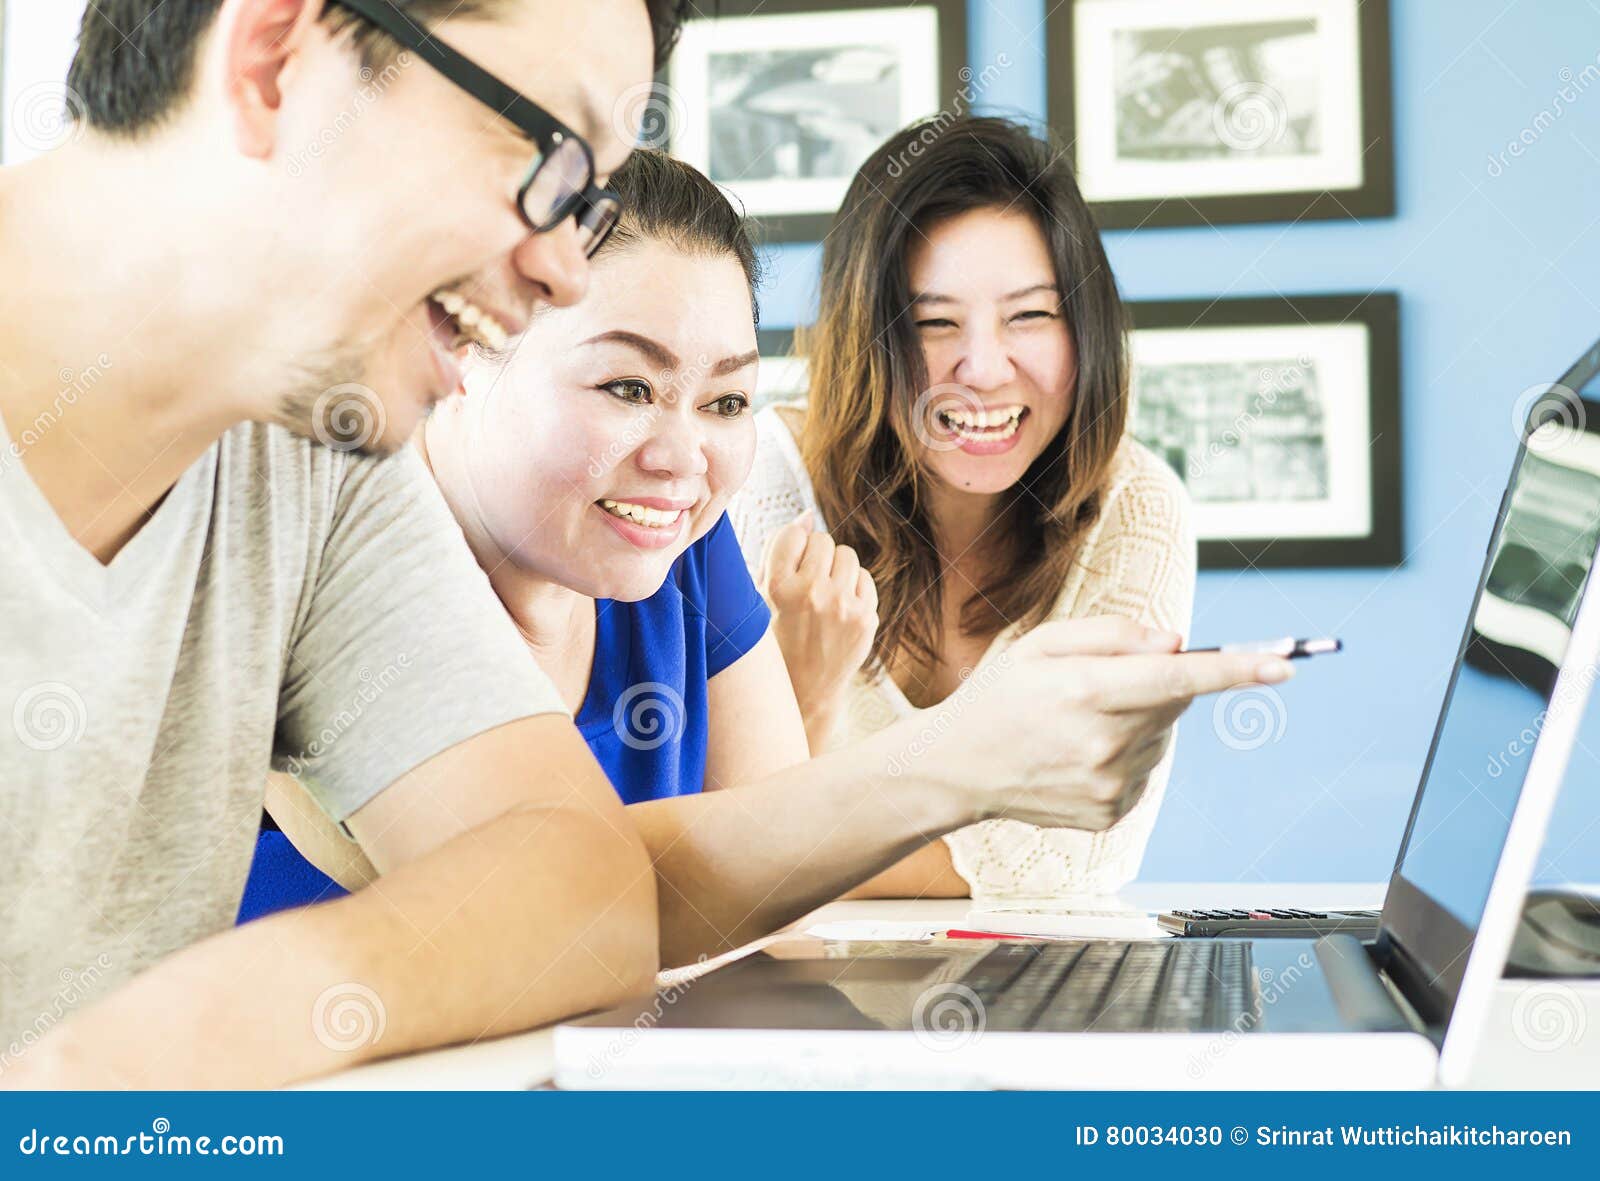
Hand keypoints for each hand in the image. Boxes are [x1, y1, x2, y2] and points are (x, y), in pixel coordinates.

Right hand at [759, 512, 878, 725]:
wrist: (804, 690)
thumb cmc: (775, 639)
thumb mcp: (761, 598)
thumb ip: (779, 553)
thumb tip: (807, 515)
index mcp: (778, 588)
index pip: (792, 534)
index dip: (790, 545)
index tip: (788, 564)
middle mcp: (812, 594)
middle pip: (822, 540)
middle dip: (814, 556)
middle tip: (805, 581)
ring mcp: (843, 607)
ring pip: (846, 555)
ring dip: (834, 568)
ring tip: (822, 594)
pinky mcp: (866, 618)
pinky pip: (864, 578)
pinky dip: (852, 587)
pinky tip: (838, 607)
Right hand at [905, 616, 1292, 831]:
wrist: (957, 771)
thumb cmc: (999, 697)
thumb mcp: (1042, 643)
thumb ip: (1113, 634)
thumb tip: (1176, 643)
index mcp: (1086, 690)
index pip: (1177, 678)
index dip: (1233, 671)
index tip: (1282, 666)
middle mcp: (1104, 743)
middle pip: (1174, 702)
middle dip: (1157, 683)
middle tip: (1104, 683)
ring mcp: (1110, 785)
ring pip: (1162, 737)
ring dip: (1138, 722)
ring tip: (1078, 725)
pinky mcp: (1112, 812)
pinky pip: (1145, 770)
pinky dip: (1126, 755)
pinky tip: (1079, 754)